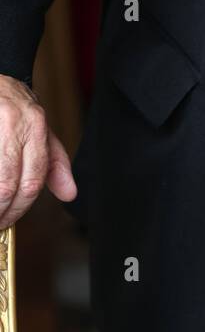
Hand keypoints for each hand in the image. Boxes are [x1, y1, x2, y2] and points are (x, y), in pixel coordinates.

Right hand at [0, 74, 77, 228]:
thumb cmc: (18, 109)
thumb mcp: (41, 130)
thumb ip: (55, 163)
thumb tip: (70, 194)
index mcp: (36, 127)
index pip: (33, 179)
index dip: (20, 208)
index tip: (6, 222)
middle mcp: (15, 124)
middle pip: (8, 183)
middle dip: (0, 210)